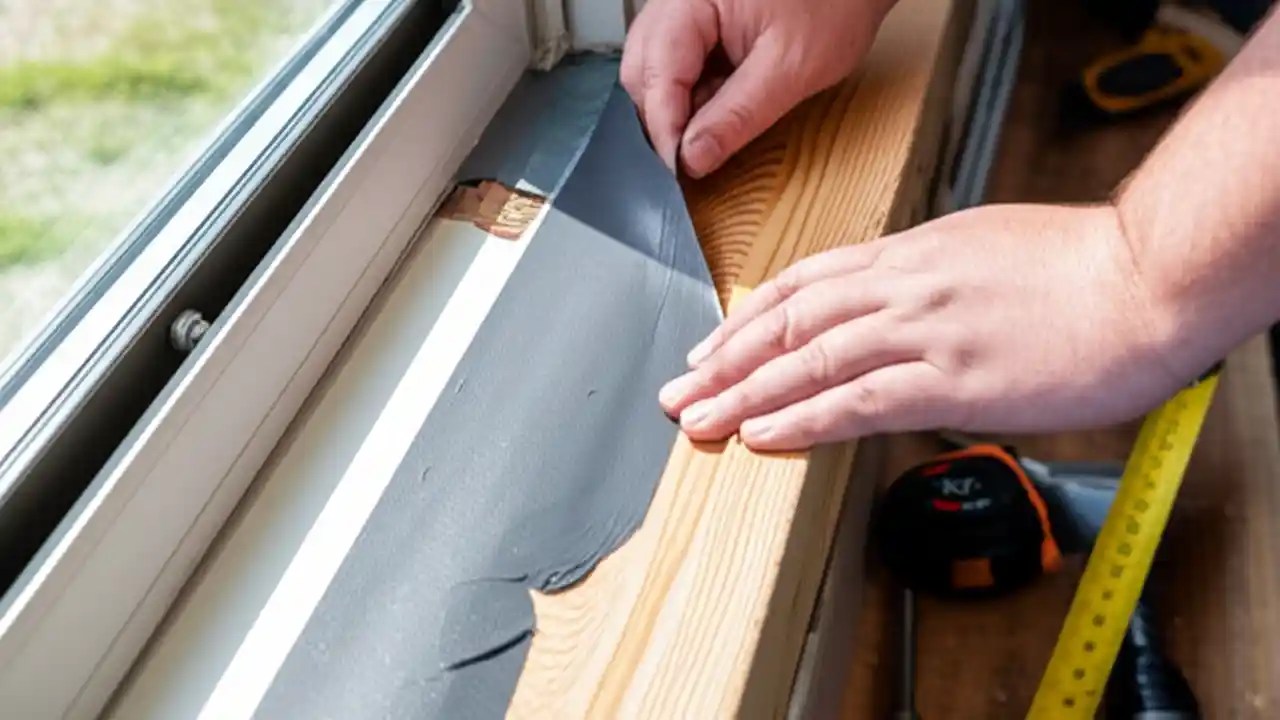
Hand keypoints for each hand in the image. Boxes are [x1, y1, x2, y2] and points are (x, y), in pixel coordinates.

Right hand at [620, 0, 893, 178]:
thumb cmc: (834, 3)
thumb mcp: (791, 69)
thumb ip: (737, 116)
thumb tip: (692, 158)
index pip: (656, 73)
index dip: (665, 128)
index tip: (680, 170)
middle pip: (644, 72)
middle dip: (666, 120)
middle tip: (695, 158)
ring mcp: (682, 9)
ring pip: (654, 72)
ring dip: (678, 109)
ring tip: (717, 127)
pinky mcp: (695, 22)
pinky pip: (675, 66)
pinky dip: (692, 95)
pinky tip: (721, 105)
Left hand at [657, 204, 1189, 449]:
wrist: (1148, 280)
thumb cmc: (1083, 267)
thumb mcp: (987, 249)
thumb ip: (933, 278)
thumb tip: (900, 309)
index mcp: (912, 253)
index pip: (805, 283)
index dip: (747, 318)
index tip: (711, 347)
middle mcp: (904, 285)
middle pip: (790, 321)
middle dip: (725, 360)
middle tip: (679, 393)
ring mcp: (925, 330)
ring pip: (809, 360)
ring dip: (744, 394)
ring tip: (699, 422)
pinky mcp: (952, 379)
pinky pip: (857, 401)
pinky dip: (802, 418)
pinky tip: (764, 435)